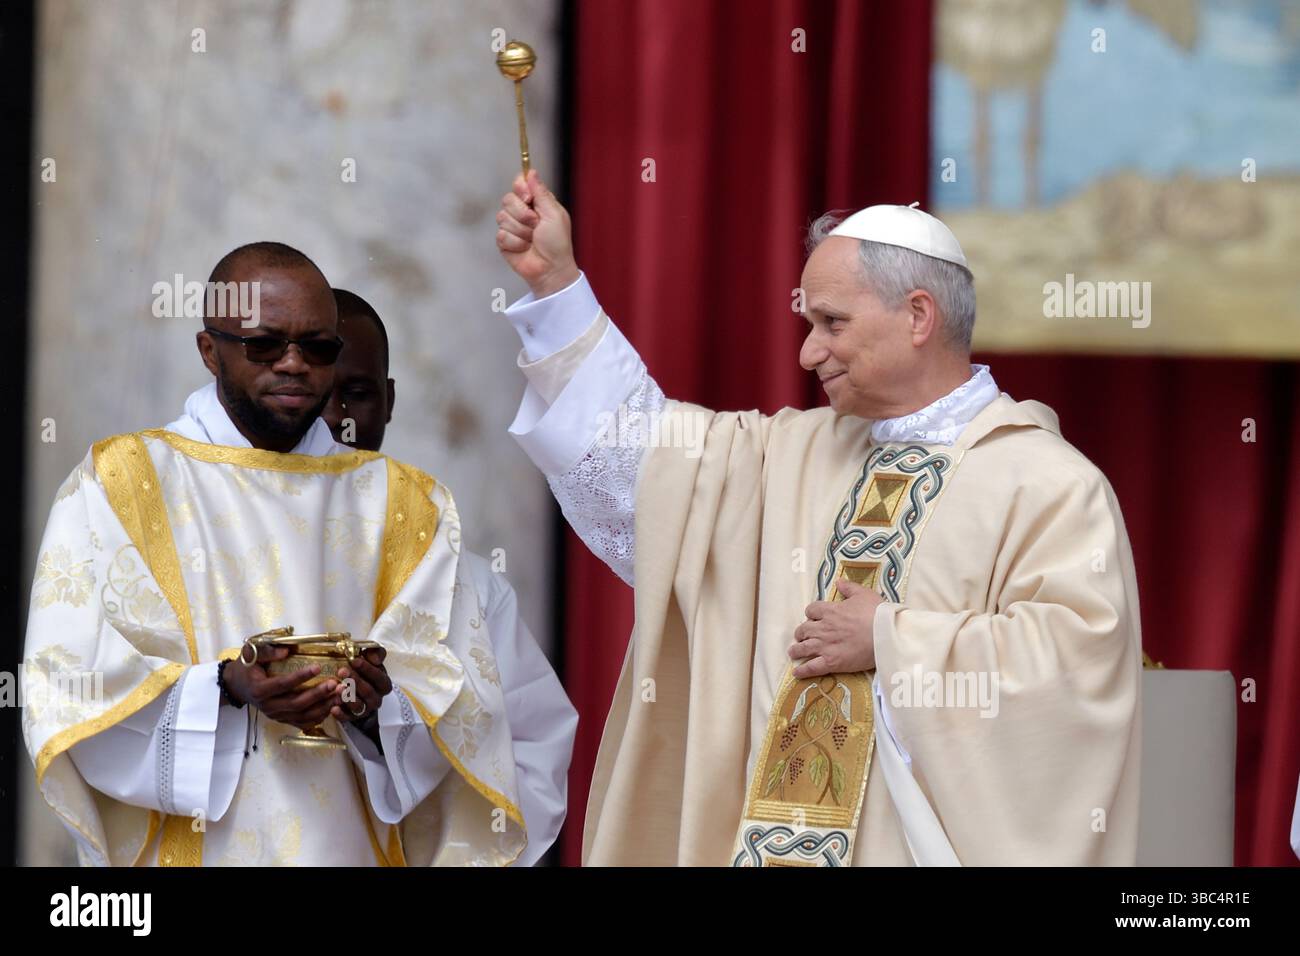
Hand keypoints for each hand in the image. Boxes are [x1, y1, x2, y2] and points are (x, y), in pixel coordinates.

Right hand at [222, 645, 338, 730]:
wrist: (238, 686)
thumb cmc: (247, 668)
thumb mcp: (251, 654)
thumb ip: (268, 651)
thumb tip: (287, 651)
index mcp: (259, 690)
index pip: (283, 684)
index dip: (301, 677)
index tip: (318, 667)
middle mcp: (268, 706)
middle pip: (296, 704)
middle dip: (317, 694)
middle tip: (335, 683)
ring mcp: (276, 715)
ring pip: (302, 716)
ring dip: (323, 707)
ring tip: (340, 695)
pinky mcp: (283, 720)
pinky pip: (303, 723)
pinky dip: (319, 717)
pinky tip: (332, 707)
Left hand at [330, 648, 392, 726]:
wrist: (360, 693)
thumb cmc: (365, 672)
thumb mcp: (372, 660)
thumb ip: (376, 653)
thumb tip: (374, 658)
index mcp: (383, 684)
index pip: (379, 677)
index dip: (367, 669)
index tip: (354, 660)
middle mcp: (376, 698)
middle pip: (368, 691)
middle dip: (354, 681)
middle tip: (341, 671)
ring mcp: (365, 709)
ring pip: (359, 706)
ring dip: (348, 697)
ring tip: (338, 688)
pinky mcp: (353, 717)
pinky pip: (348, 717)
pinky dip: (341, 714)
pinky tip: (333, 707)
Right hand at [496, 169, 579, 297]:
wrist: (551, 269)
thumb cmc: (557, 243)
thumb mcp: (554, 214)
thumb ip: (541, 193)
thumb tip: (531, 171)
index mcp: (536, 202)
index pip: (519, 183)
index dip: (520, 188)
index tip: (528, 198)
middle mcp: (522, 212)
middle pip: (507, 199)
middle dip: (523, 214)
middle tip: (536, 225)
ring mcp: (512, 226)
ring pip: (502, 217)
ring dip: (521, 231)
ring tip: (532, 240)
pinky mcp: (504, 241)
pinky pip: (501, 235)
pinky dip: (515, 243)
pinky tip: (524, 248)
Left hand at [788, 578, 883, 678]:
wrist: (886, 635)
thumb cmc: (876, 613)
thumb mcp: (864, 594)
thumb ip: (849, 588)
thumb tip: (838, 581)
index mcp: (830, 611)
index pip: (811, 610)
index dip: (811, 614)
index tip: (813, 618)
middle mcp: (823, 628)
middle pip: (803, 629)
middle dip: (801, 633)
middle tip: (801, 636)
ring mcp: (825, 646)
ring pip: (803, 648)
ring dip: (796, 650)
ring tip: (793, 652)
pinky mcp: (831, 662)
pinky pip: (812, 667)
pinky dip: (802, 670)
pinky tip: (797, 673)